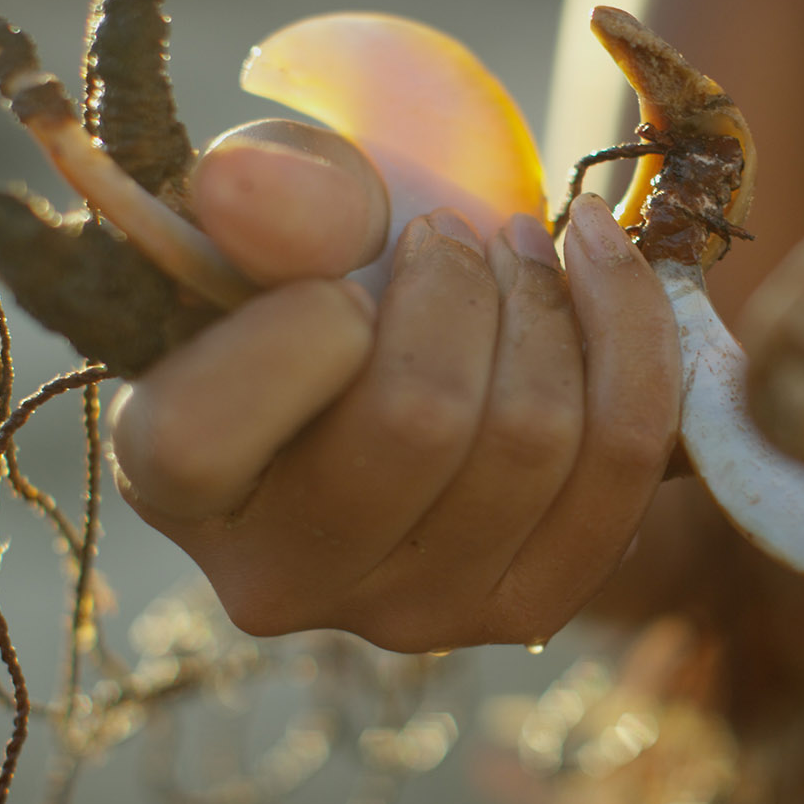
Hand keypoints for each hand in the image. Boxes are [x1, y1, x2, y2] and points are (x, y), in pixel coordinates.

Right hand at [109, 135, 679, 650]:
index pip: (204, 435)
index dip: (296, 331)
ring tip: (528, 247)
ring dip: (553, 304)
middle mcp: (279, 580)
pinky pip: (629, 460)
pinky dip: (633, 339)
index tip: (348, 272)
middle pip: (416, 423)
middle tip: (464, 228)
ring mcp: (412, 616)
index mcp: (170, 482)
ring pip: (536, 439)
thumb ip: (265, 193)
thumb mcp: (282, 209)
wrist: (430, 355)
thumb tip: (248, 187)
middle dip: (468, 287)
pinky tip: (598, 274)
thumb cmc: (326, 271)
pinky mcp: (531, 608)